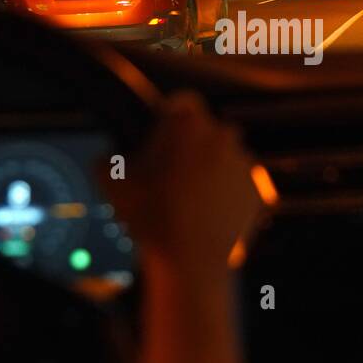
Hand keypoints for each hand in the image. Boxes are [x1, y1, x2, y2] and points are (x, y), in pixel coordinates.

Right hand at [107, 91, 266, 279]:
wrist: (192, 262)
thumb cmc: (153, 220)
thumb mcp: (112, 187)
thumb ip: (104, 162)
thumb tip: (105, 158)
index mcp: (188, 126)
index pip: (183, 101)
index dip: (171, 116)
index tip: (164, 133)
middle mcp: (222, 136)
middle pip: (205, 132)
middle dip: (191, 147)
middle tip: (172, 175)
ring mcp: (244, 163)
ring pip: (224, 157)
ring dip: (210, 170)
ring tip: (190, 199)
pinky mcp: (258, 188)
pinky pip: (239, 182)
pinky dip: (227, 192)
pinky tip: (208, 212)